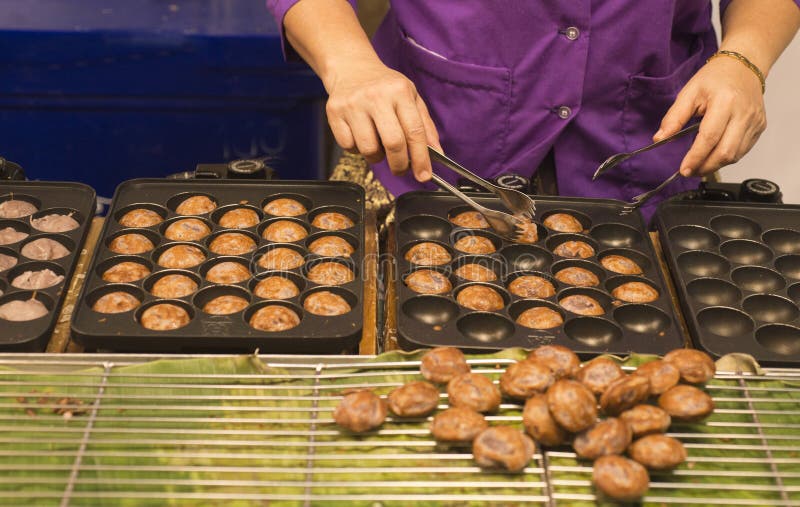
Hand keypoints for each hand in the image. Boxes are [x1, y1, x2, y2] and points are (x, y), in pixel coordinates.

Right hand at [324, 60, 440, 181]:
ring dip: (376, 156)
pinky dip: (356, 149)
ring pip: (368, 149)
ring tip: (378, 145)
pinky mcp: (334, 112)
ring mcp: (353, 104)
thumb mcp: (411, 97)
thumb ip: (425, 125)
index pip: (414, 131)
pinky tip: (360, 135)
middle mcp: (376, 96)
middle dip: (400, 164)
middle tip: (401, 169)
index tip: (424, 175)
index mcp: (399, 91)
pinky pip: (348, 146)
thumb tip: (437, 153)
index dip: (421, 158)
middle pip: (393, 143)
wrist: (352, 68)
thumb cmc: (385, 87)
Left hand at [654, 55, 766, 176]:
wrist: (744, 66)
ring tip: (699, 165)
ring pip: (736, 155)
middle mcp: (744, 113)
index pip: (710, 137)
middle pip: (726, 152)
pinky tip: (714, 155)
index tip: (684, 169)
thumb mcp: (689, 92)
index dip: (696, 157)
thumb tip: (659, 138)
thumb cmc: (715, 77)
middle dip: (705, 167)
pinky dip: (727, 157)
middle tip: (689, 171)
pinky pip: (743, 150)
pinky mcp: (760, 126)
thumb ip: (674, 117)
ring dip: (715, 165)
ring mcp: (755, 121)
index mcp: (726, 102)